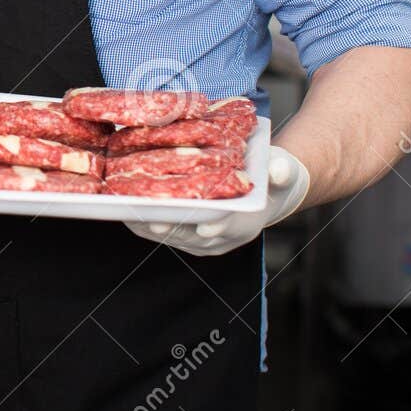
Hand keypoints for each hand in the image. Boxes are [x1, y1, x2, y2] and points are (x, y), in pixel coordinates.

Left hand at [125, 146, 310, 256]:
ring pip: (172, 235)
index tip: (202, 225)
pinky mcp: (186, 238)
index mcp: (248, 221)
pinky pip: (161, 233)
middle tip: (153, 216)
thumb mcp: (283, 171)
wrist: (262, 195)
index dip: (215, 225)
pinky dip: (144, 224)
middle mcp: (223, 237)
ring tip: (132, 211)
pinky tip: (127, 211)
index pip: (229, 226)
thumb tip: (278, 170)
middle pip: (193, 234)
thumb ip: (282, 171)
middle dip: (173, 226)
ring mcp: (202, 241)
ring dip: (151, 225)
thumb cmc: (270, 179)